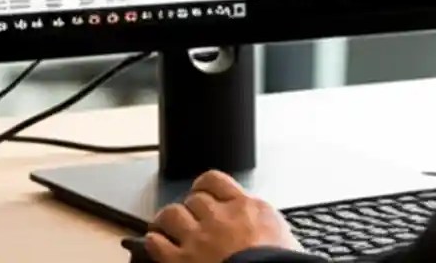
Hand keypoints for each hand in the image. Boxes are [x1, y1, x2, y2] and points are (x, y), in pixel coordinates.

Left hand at [146, 170, 302, 262]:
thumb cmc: (278, 262)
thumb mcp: (281, 233)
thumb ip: (262, 220)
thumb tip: (261, 222)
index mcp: (245, 207)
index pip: (214, 180)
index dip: (203, 186)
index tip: (202, 192)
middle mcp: (218, 217)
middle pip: (192, 198)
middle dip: (190, 208)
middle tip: (190, 218)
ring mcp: (198, 239)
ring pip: (170, 214)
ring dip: (167, 221)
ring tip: (167, 228)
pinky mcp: (180, 261)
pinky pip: (156, 243)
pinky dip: (154, 242)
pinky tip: (156, 245)